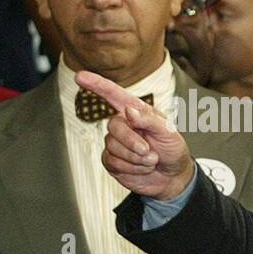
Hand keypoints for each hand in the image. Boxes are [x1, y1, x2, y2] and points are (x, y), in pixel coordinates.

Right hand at [75, 70, 194, 199]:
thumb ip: (149, 119)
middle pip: (113, 126)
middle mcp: (123, 125)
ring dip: (135, 157)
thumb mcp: (168, 131)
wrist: (172, 177)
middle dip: (131, 141)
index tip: (80, 76)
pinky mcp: (112, 161)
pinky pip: (113, 162)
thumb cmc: (172, 149)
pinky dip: (131, 168)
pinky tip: (142, 168)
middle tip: (149, 151)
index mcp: (135, 111)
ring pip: (113, 147)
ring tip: (151, 160)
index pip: (113, 94)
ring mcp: (115, 143)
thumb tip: (128, 111)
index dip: (96, 84)